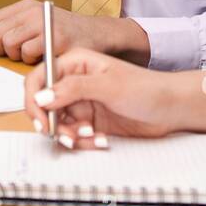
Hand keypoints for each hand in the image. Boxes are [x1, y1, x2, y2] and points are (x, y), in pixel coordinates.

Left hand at [0, 0, 147, 63]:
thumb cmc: (65, 34)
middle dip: (1, 50)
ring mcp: (44, 22)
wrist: (99, 35)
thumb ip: (13, 28)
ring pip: (10, 45)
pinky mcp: (54, 37)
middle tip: (16, 54)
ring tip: (33, 54)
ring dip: (18, 56)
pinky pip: (28, 53)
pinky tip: (45, 56)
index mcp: (25, 6)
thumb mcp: (36, 24)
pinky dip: (33, 60)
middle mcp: (32, 10)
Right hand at [24, 48, 181, 146]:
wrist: (171, 108)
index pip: (39, 78)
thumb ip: (72, 89)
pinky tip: (100, 140)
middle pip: (44, 105)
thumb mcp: (108, 85)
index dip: (34, 99)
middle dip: (52, 123)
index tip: (40, 119)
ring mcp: (81, 103)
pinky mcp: (89, 121)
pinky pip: (73, 135)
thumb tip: (42, 97)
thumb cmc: (146, 88)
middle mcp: (73, 82)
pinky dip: (82, 141)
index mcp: (74, 64)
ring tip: (89, 136)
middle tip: (65, 135)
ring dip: (69, 135)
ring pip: (57, 124)